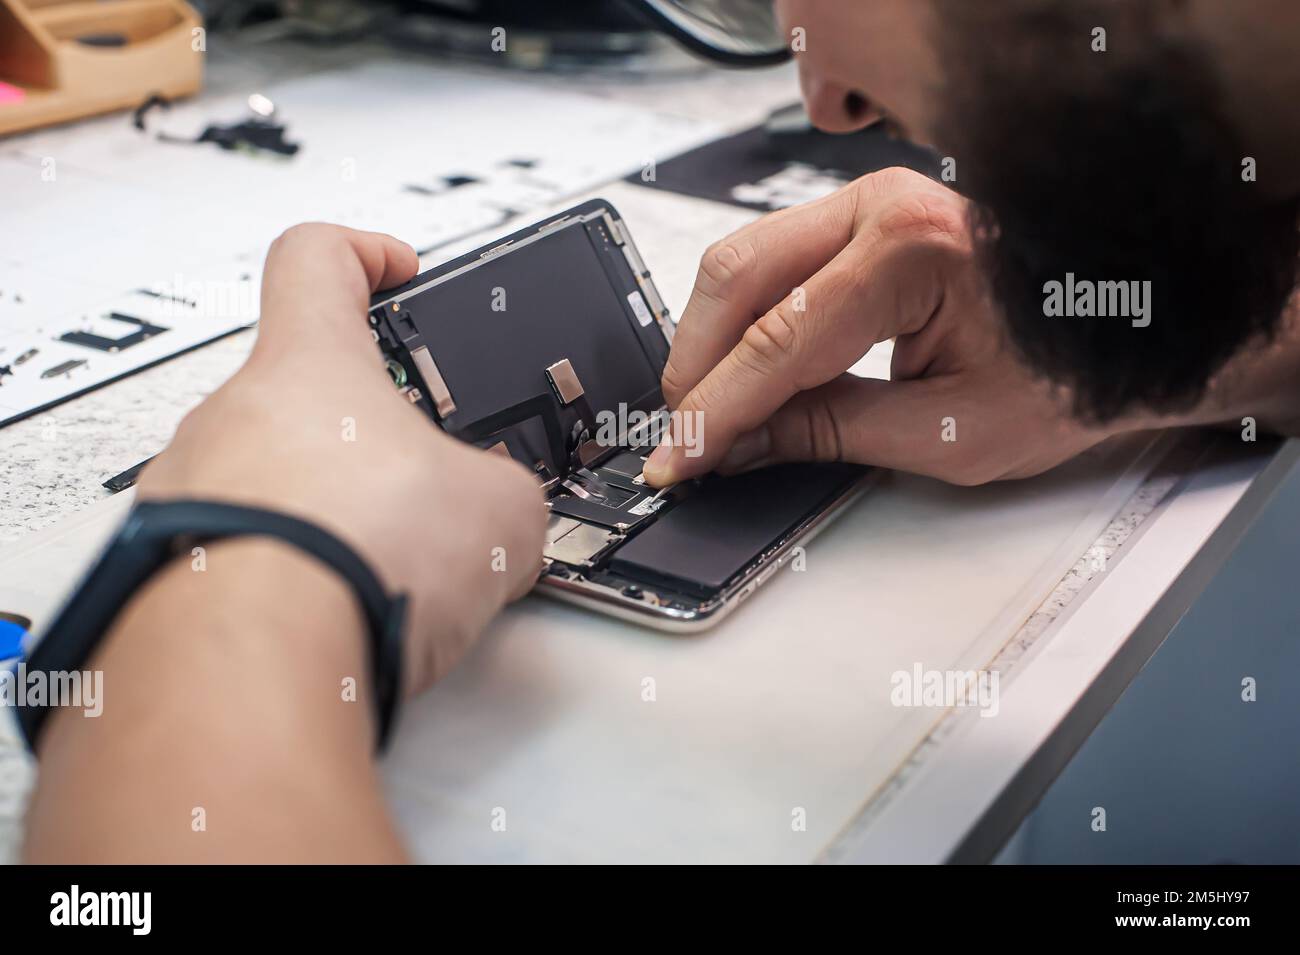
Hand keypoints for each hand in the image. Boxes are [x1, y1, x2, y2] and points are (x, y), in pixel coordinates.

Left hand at [137, 224, 546, 693]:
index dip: (365, 253)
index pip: (317, 258)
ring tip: (387, 567)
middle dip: (368, 434)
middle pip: (301, 390)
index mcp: (309, 366)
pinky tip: (338, 614)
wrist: (258, 667)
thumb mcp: (500, 512)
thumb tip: (508, 517)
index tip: (397, 270)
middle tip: (420, 477)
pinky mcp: (171, 571)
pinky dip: (290, 572)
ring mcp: (191, 493)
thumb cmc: (349, 559)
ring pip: (269, 479)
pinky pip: (240, 551)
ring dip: (327, 509)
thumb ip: (507, 492)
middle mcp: (230, 417)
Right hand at [644, 168, 1115, 486]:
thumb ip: (833, 433)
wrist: (1128, 318)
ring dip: (713, 342)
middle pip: (737, 279)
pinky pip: (772, 260)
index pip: (777, 341)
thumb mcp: (950, 432)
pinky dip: (745, 320)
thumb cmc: (1071, 369)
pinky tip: (746, 374)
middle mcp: (882, 205)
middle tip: (687, 440)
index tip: (678, 459)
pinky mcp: (862, 215)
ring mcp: (868, 200)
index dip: (716, 412)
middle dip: (698, 369)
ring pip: (742, 262)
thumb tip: (741, 444)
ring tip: (713, 414)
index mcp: (913, 252)